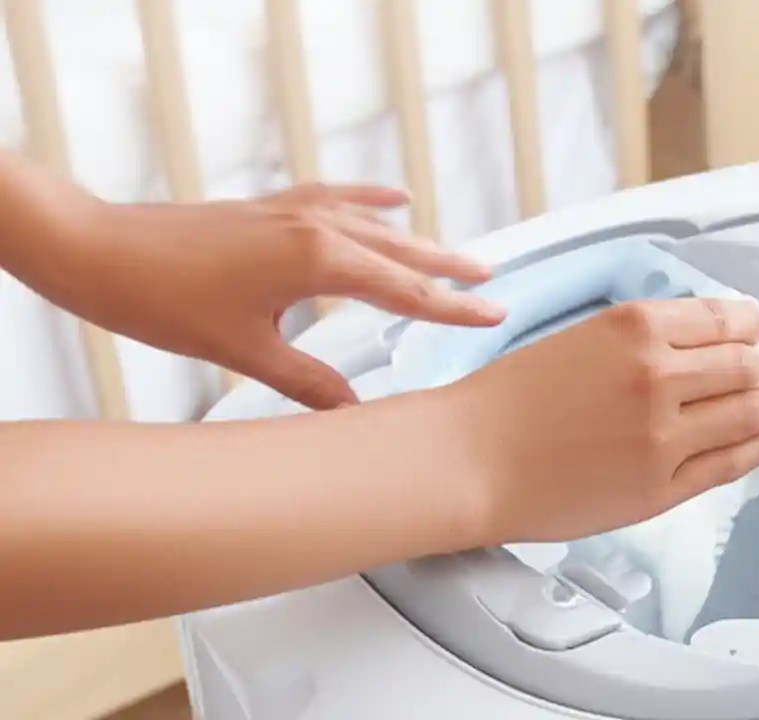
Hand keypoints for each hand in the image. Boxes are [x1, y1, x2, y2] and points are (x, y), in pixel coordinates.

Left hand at [45, 183, 506, 408]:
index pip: (405, 290)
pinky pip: (338, 197)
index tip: (493, 314)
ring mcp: (294, 210)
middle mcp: (315, 226)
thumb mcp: (245, 352)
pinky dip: (371, 200)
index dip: (453, 307)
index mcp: (317, 261)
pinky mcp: (273, 207)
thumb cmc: (164, 300)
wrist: (100, 251)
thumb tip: (354, 413)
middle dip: (449, 269)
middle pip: (402, 251)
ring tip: (455, 256)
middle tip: (492, 282)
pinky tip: (394, 198)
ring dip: (417, 243)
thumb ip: (308, 383)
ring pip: (375, 226)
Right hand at [439, 298, 758, 544]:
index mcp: (635, 327)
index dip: (751, 325)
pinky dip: (758, 447)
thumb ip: (641, 339)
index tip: (757, 329)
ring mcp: (665, 436)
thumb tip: (703, 342)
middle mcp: (659, 376)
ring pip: (749, 413)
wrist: (470, 458)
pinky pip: (731, 463)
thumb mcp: (579, 338)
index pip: (724, 318)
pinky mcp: (661, 487)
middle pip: (747, 365)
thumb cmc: (508, 399)